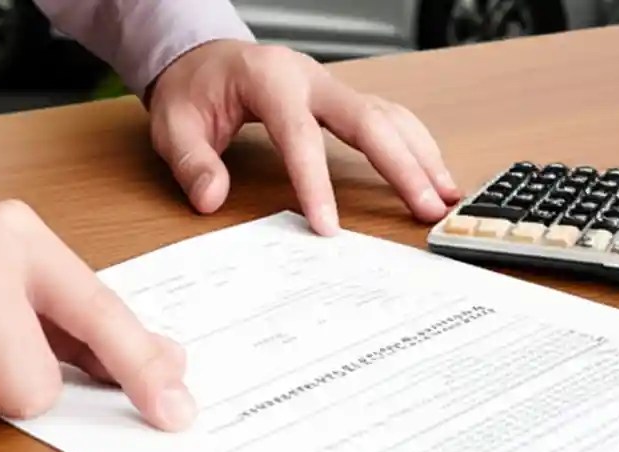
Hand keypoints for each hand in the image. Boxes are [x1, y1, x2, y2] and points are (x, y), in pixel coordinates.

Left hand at [147, 40, 462, 234]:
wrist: (205, 58)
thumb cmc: (194, 90)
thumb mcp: (173, 123)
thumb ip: (191, 160)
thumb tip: (211, 198)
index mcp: (270, 80)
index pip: (300, 135)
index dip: (316, 183)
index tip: (328, 227)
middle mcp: (312, 78)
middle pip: (369, 120)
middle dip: (401, 166)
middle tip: (425, 208)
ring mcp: (334, 87)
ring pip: (390, 116)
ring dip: (421, 157)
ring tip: (445, 199)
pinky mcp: (345, 101)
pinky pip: (390, 119)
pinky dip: (416, 148)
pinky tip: (435, 177)